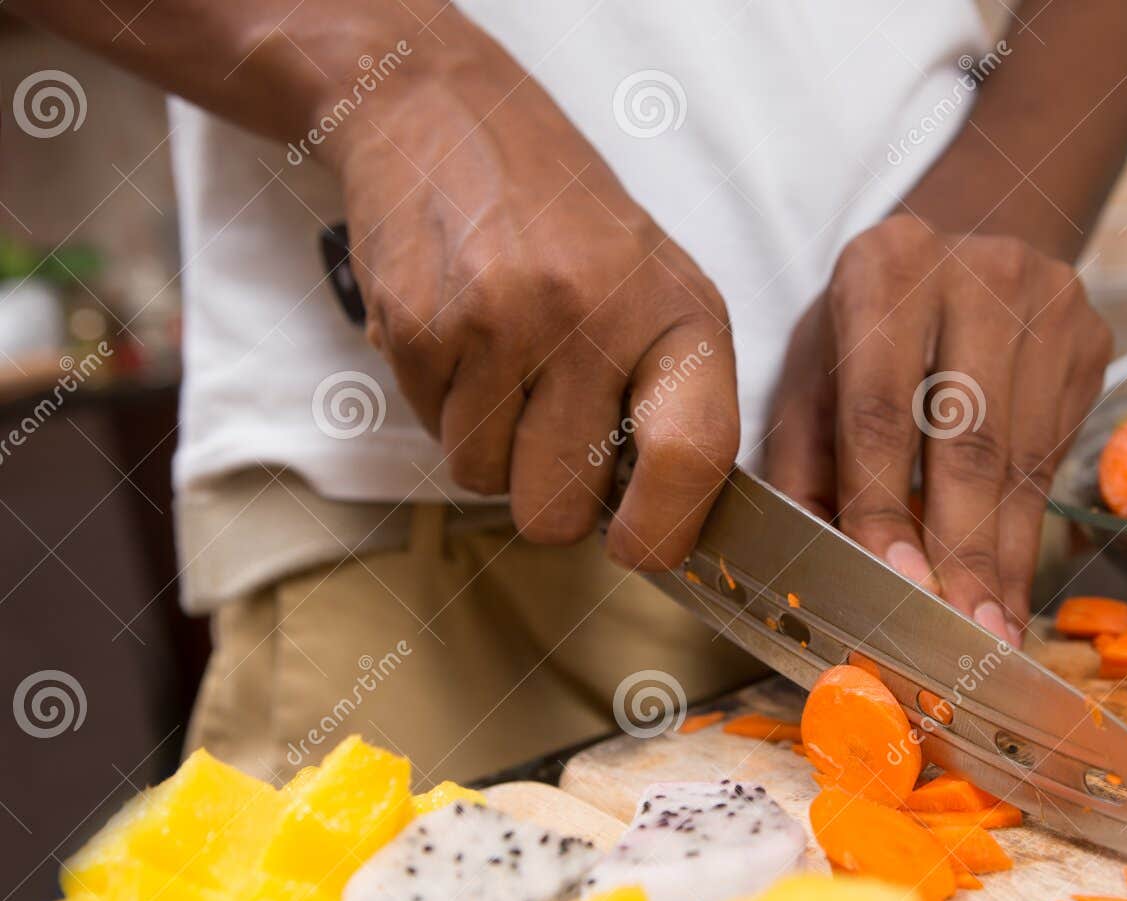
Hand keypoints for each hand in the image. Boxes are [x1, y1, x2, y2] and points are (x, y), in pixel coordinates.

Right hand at [328, 27, 736, 569]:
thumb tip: (662, 532)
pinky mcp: (422, 326)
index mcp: (681, 315)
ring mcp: (505, 320)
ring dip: (490, 448)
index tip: (637, 546)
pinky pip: (431, 434)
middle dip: (549, 495)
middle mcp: (599, 317)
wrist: (448, 117)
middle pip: (563, 508)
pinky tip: (461, 341)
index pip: (693, 457)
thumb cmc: (570, 227)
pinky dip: (442, 407)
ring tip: (505, 367)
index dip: (661, 534)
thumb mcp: (659, 294)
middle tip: (550, 428)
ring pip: (486, 482)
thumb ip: (673, 403)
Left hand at [765, 215, 1110, 644]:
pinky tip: (1011, 586)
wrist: (969, 242)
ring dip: (1004, 558)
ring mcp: (1048, 302)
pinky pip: (1058, 454)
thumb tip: (811, 569)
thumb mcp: (815, 372)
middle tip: (960, 638)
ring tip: (989, 634)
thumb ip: (806, 463)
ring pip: (1024, 459)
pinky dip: (1029, 531)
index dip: (888, 506)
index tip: (899, 587)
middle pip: (970, 439)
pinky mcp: (1091, 338)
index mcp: (883, 270)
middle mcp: (975, 273)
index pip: (881, 410)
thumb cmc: (868, 328)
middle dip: (963, 552)